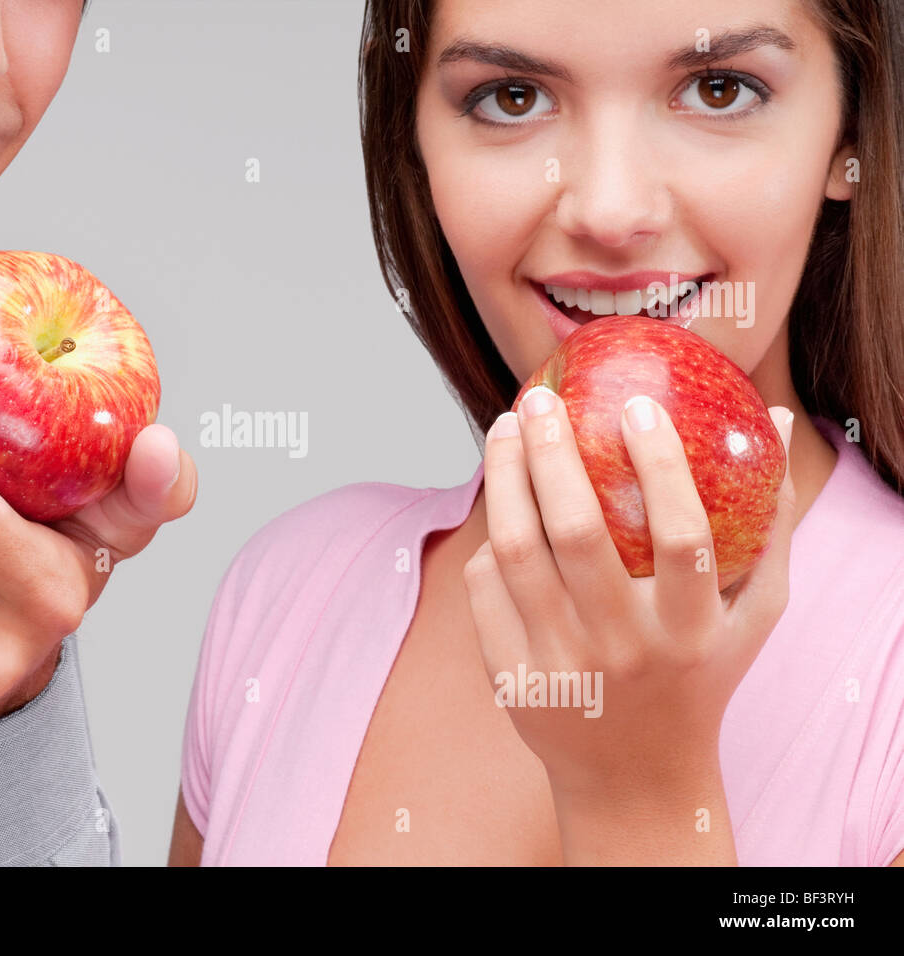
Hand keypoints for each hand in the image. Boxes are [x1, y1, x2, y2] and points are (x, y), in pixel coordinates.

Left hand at [463, 386, 794, 802]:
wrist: (635, 776)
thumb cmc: (698, 675)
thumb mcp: (751, 615)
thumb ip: (771, 525)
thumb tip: (781, 422)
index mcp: (690, 632)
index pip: (682, 536)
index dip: (661, 465)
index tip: (635, 407)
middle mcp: (624, 650)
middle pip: (576, 533)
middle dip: (550, 452)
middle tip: (538, 400)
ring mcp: (562, 668)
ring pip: (514, 554)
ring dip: (502, 479)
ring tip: (504, 431)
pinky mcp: (511, 679)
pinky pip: (485, 590)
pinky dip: (487, 544)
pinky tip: (501, 509)